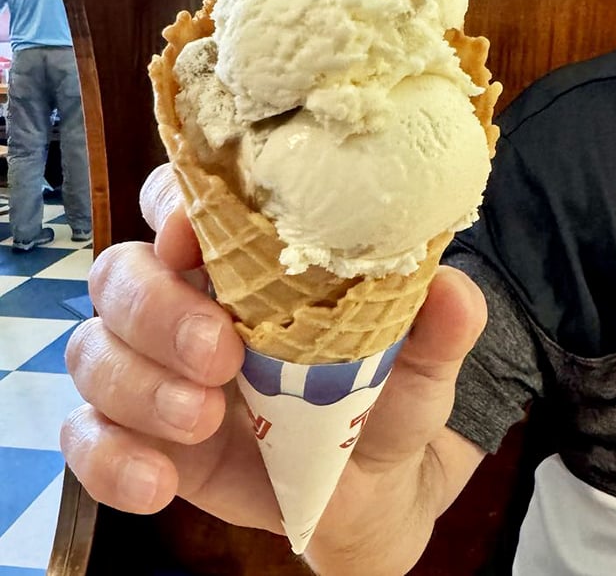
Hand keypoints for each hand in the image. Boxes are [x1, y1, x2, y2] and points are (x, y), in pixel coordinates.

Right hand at [61, 164, 487, 574]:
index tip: (195, 237)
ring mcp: (150, 366)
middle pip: (121, 271)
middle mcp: (182, 298)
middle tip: (220, 354)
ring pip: (93, 349)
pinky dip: (109, 459)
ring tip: (203, 421)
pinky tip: (160, 481)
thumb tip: (455, 292)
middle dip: (156, 308)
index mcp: (242, 258)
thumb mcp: (417, 364)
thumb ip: (433, 327)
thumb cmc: (381, 398)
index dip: (174, 205)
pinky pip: (86, 436)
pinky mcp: (134, 432)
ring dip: (138, 383)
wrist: (364, 491)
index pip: (184, 200)